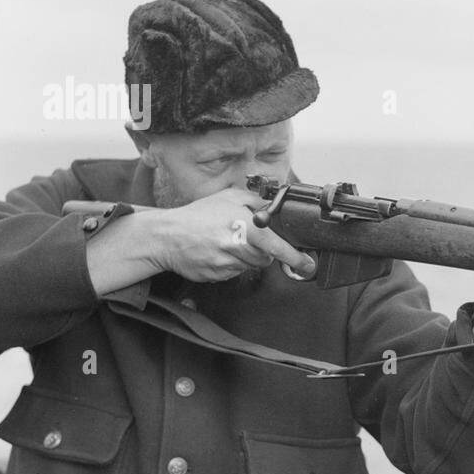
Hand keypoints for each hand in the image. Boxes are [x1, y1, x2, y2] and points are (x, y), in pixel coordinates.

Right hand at [148, 187, 315, 282]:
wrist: (166, 236)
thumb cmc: (198, 215)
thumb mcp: (229, 198)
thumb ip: (256, 201)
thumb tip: (277, 207)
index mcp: (243, 226)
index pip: (276, 245)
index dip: (294, 257)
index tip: (307, 264)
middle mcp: (235, 246)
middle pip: (265, 258)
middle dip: (262, 250)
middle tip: (245, 238)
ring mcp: (226, 264)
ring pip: (250, 266)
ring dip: (246, 257)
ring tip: (227, 242)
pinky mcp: (217, 276)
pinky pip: (234, 273)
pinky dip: (232, 264)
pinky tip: (218, 252)